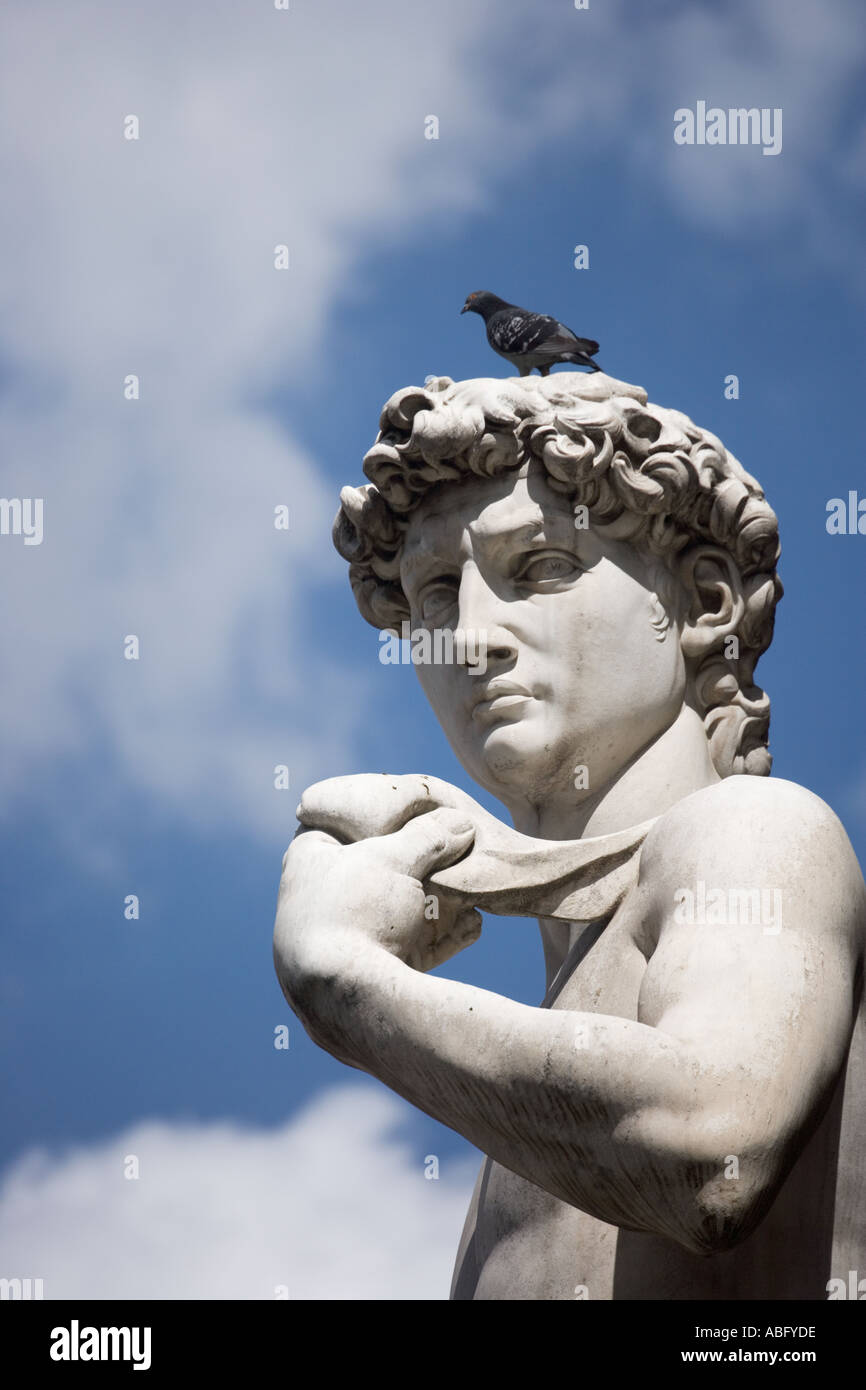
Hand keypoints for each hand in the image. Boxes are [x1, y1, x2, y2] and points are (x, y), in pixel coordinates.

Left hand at [274, 804, 482, 1050]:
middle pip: (377, 872)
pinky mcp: (368, 978)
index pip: (338, 826)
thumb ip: (429, 836)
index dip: (376, 818)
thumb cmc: (359, 910)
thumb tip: (462, 823)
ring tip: (472, 897)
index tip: (412, 816)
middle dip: (420, 868)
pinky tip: (473, 928)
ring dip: (438, 905)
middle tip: (455, 856)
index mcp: (307, 863)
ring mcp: (342, 943)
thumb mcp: (396, 858)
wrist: (349, 1001)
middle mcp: (318, 902)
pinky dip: (440, 938)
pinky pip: (409, 950)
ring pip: (396, 913)